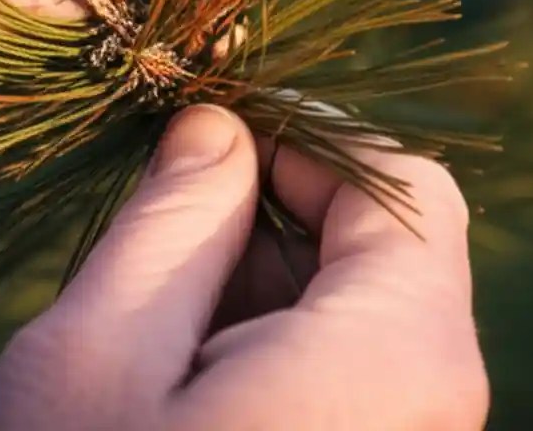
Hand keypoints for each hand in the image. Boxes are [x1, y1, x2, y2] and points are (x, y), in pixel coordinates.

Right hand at [0, 105, 488, 430]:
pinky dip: (265, 352)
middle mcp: (434, 412)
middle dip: (272, 216)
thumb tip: (217, 130)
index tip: (211, 129)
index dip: (310, 135)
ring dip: (257, 289)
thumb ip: (175, 224)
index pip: (405, 188)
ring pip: (357, 321)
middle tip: (154, 225)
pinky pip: (341, 384)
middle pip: (386, 255)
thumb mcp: (99, 358)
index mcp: (397, 360)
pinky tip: (172, 384)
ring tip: (146, 326)